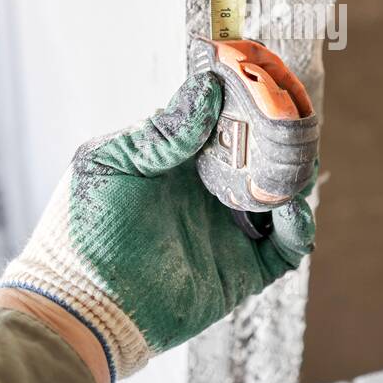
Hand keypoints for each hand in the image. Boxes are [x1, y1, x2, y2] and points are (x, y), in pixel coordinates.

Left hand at [0, 71, 316, 382]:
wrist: (84, 306)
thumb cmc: (84, 229)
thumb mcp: (111, 162)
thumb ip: (163, 130)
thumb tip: (208, 89)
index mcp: (180, 159)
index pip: (226, 119)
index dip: (250, 98)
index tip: (268, 76)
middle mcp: (209, 190)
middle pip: (263, 154)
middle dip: (284, 135)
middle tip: (296, 118)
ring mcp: (229, 229)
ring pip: (282, 194)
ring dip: (295, 176)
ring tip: (294, 164)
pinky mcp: (243, 270)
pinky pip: (286, 246)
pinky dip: (299, 226)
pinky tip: (291, 209)